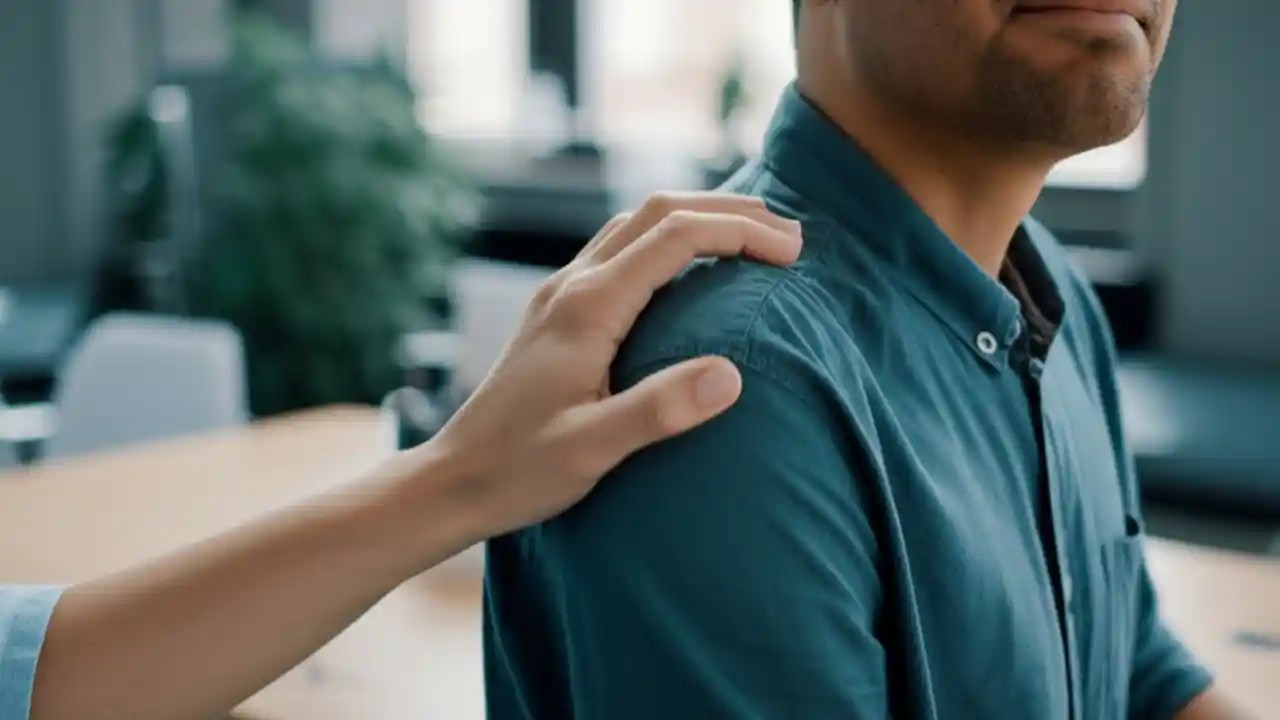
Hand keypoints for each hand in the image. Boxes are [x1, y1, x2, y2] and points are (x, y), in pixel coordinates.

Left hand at [430, 192, 802, 538]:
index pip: (676, 237)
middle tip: (790, 237)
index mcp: (587, 306)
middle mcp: (572, 285)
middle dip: (729, 212)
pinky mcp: (558, 311)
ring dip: (698, 220)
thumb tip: (733, 376)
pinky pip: (620, 250)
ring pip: (637, 224)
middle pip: (658, 212)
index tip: (792, 253)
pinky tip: (689, 272)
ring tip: (752, 240)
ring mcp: (561, 294)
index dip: (741, 232)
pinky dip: (668, 242)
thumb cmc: (520, 470)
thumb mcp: (592, 450)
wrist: (453, 479)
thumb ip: (659, 411)